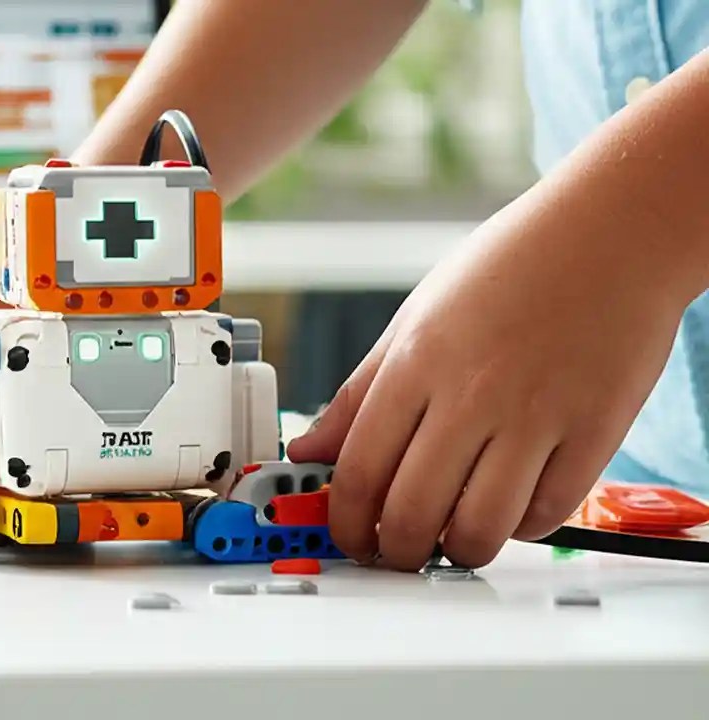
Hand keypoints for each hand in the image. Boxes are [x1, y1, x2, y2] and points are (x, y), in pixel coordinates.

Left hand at [285, 203, 688, 570]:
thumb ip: (359, 395)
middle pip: (412, 513)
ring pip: (480, 529)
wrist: (610, 234)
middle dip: (394, 551)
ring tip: (451, 538)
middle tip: (396, 550)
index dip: (344, 522)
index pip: (359, 472)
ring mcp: (535, 417)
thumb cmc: (508, 269)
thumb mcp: (412, 321)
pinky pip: (547, 513)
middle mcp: (470, 395)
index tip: (347, 535)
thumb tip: (310, 449)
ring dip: (456, 551)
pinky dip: (522, 527)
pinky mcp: (594, 432)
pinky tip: (510, 506)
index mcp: (414, 365)